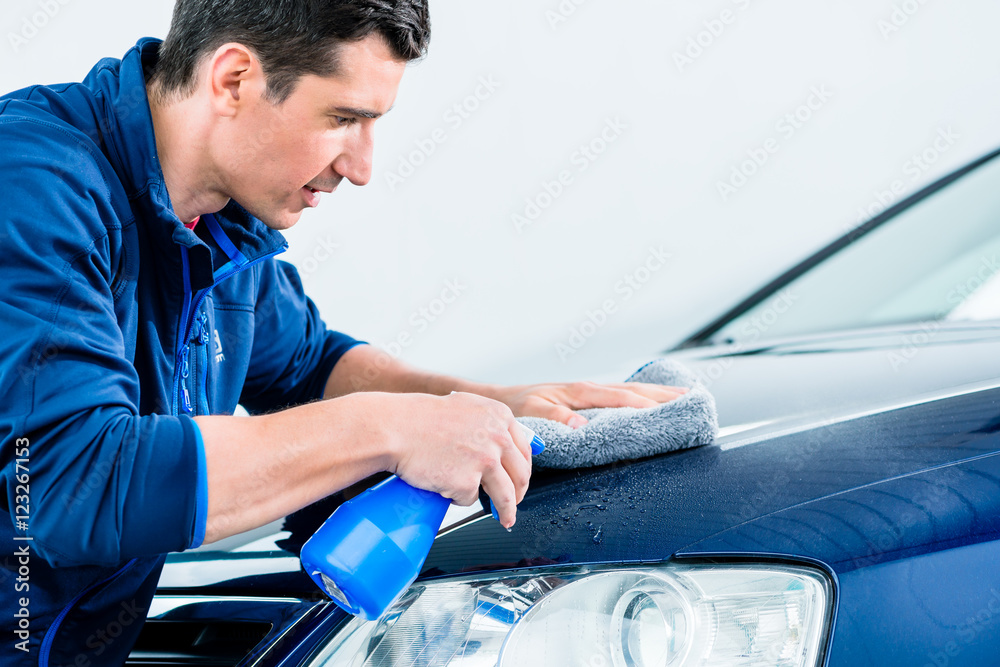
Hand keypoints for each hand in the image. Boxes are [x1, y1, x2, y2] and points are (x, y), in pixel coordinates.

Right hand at [373, 391, 532, 527]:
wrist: (396, 428)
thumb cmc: (422, 418)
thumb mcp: (467, 407)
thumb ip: (491, 422)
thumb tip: (508, 441)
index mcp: (500, 416)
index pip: (523, 450)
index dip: (522, 470)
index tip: (519, 480)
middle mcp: (498, 437)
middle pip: (520, 475)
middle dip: (520, 493)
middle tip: (514, 502)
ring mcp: (484, 460)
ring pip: (505, 494)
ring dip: (507, 511)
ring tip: (505, 519)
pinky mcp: (467, 482)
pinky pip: (470, 499)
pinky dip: (458, 498)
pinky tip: (446, 487)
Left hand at [488, 381, 688, 427]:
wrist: (499, 402)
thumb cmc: (514, 408)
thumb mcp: (530, 414)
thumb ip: (556, 420)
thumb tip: (584, 426)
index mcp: (580, 392)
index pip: (622, 397)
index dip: (649, 403)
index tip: (674, 408)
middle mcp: (588, 390)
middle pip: (634, 390)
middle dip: (663, 394)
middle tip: (694, 398)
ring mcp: (589, 394)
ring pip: (630, 392)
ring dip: (656, 394)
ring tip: (683, 397)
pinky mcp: (585, 401)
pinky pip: (619, 398)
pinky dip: (640, 398)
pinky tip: (650, 402)